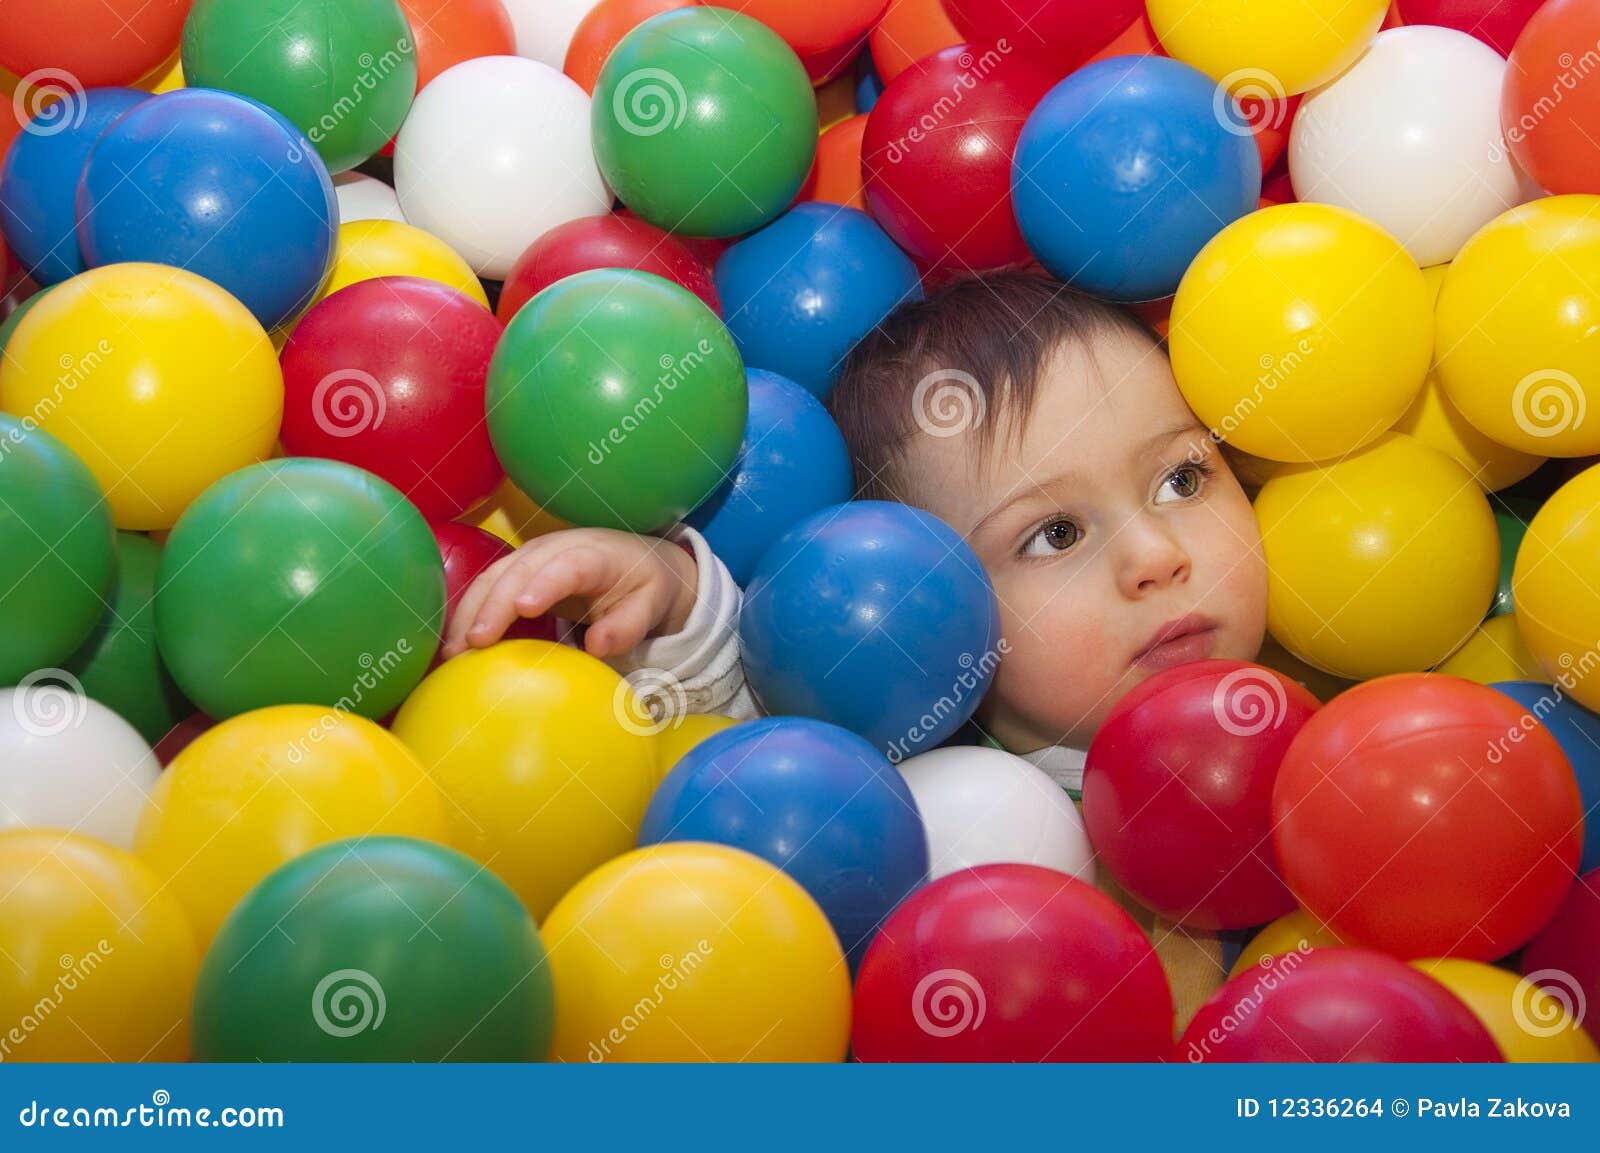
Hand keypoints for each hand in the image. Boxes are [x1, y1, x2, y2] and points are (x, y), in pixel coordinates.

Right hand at [440, 528, 698, 660]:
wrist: (636, 562)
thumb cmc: (643, 587)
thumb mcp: (650, 605)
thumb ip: (628, 625)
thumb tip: (598, 645)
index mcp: (595, 555)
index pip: (568, 565)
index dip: (545, 583)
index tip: (525, 607)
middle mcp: (557, 549)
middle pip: (519, 571)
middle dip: (494, 605)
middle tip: (475, 643)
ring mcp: (531, 556)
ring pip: (493, 577)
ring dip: (470, 612)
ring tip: (453, 651)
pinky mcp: (516, 570)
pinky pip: (487, 587)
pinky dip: (468, 613)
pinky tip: (453, 644)